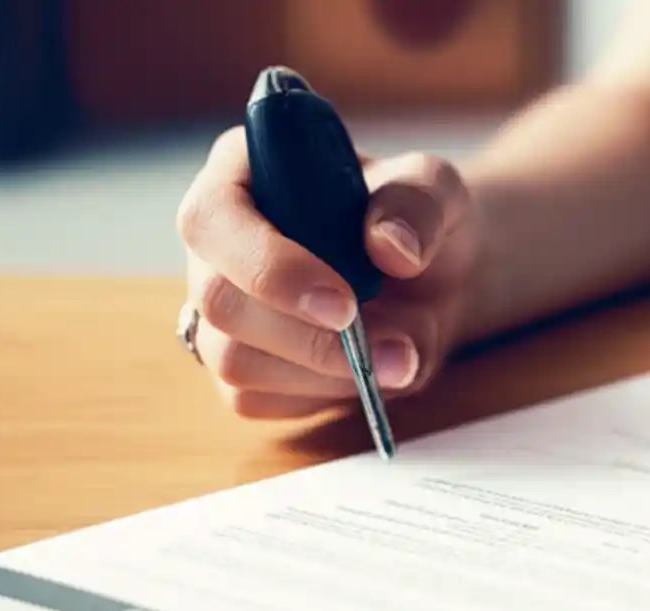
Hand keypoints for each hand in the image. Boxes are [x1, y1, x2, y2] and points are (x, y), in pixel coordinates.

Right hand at [177, 127, 480, 418]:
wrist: (435, 282)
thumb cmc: (419, 221)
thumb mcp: (437, 190)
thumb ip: (418, 204)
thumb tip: (391, 246)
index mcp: (240, 173)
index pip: (212, 219)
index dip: (269, 266)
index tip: (344, 302)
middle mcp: (215, 243)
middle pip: (218, 301)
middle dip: (305, 336)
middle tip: (389, 346)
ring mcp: (220, 310)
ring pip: (235, 361)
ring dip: (324, 371)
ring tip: (401, 357)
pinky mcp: (239, 366)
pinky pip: (257, 399)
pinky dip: (322, 393)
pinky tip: (368, 369)